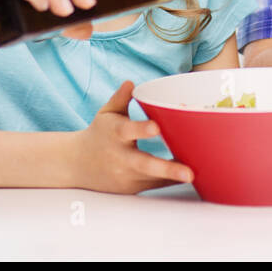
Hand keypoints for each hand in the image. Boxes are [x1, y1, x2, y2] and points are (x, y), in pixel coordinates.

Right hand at [70, 81, 193, 193]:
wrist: (77, 164)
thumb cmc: (100, 134)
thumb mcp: (106, 114)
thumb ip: (120, 99)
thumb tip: (130, 83)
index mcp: (115, 134)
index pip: (127, 130)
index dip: (141, 129)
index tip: (156, 127)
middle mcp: (120, 157)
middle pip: (144, 165)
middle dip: (166, 169)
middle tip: (189, 173)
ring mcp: (126, 176)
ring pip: (152, 179)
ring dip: (173, 177)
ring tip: (194, 175)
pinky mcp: (131, 187)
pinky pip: (155, 185)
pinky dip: (171, 181)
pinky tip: (191, 177)